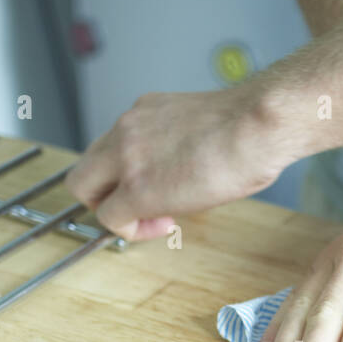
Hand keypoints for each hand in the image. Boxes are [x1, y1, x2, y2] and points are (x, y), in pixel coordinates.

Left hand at [65, 85, 298, 240]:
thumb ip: (178, 144)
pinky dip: (131, 229)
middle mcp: (126, 128)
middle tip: (136, 208)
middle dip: (104, 195)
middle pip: (85, 168)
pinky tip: (164, 225)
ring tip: (158, 218)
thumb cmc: (250, 126)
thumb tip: (183, 169)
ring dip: (117, 211)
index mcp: (144, 112)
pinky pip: (111, 218)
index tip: (154, 184)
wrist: (257, 126)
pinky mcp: (135, 188)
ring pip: (87, 190)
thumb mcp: (202, 126)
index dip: (124, 174)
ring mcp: (126, 156)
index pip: (111, 146)